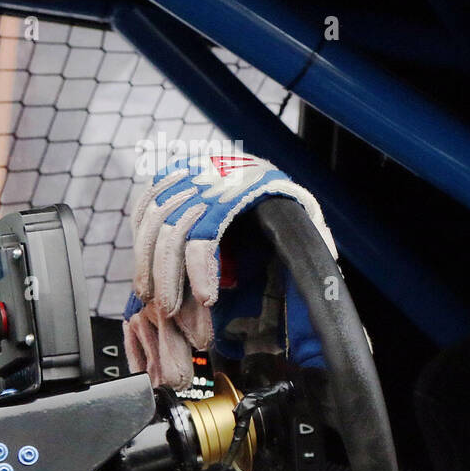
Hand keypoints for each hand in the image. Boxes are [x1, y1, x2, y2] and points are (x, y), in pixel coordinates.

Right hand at [123, 151, 335, 388]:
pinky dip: (140, 245)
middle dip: (169, 279)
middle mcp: (201, 184)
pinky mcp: (163, 184)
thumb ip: (310, 231)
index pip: (206, 233)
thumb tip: (329, 259)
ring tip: (154, 301)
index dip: (201, 270)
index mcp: (235, 190)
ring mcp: (178, 182)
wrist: (253, 157)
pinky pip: (142, 215)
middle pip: (171, 234)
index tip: (208, 299)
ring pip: (152, 227)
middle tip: (172, 313)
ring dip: (148, 268)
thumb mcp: (300, 207)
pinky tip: (144, 273)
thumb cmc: (278, 191)